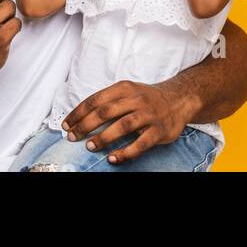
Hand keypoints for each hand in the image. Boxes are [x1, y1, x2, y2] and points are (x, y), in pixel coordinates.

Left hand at [61, 79, 198, 164]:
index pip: (96, 100)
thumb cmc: (147, 98)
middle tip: (73, 137)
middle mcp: (136, 99)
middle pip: (105, 112)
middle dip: (85, 125)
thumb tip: (81, 117)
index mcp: (125, 88)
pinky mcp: (159, 130)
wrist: (180, 99)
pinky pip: (141, 143)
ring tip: (90, 147)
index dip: (78, 113)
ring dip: (103, 137)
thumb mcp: (128, 91)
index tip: (67, 125)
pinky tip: (113, 158)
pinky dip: (126, 152)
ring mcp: (149, 115)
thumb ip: (108, 101)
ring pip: (123, 126)